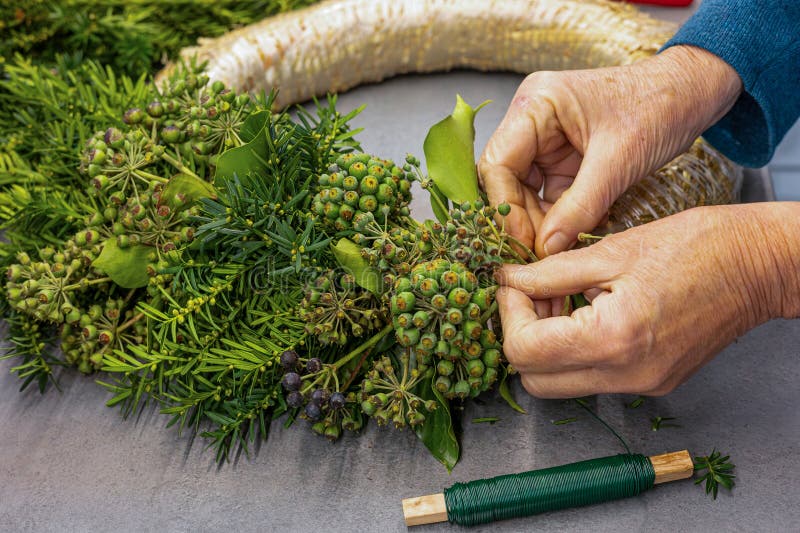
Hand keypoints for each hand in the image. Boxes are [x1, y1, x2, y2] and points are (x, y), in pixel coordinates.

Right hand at [478, 45, 741, 257]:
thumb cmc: (660, 106)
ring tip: (556, 252)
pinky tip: (571, 239)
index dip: (505, 208)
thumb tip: (546, 249)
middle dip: (522, 220)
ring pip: (525, 192)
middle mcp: (532, 120)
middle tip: (538, 256)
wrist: (694, 92)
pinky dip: (559, 219)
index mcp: (536, 104)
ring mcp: (547, 141)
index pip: (497, 163)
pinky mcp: (565, 158)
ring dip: (540, 224)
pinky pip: (549, 195)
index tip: (523, 244)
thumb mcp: (618, 161)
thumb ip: (579, 207)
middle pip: (506, 180)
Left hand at [495, 204, 799, 397]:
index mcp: (612, 339)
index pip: (523, 351)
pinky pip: (592, 377)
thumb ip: (549, 272)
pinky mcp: (652, 383)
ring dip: (546, 344)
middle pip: (534, 380)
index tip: (513, 282)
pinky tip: (588, 310)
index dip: (508, 313)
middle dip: (520, 334)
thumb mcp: (611, 250)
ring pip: (561, 383)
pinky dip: (576, 349)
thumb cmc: (695, 246)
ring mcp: (640, 386)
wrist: (758, 266)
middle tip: (533, 293)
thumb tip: (506, 279)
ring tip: (563, 297)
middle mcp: (625, 376)